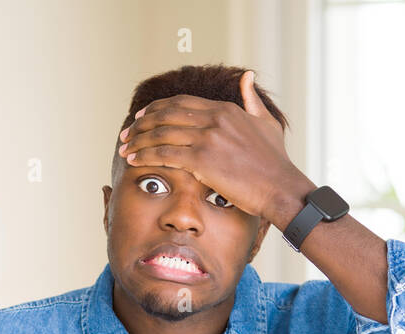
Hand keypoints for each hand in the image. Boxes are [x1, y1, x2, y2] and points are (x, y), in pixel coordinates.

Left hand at [117, 69, 309, 223]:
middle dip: (141, 124)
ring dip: (138, 141)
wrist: (280, 186)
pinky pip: (165, 154)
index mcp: (225, 109)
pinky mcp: (203, 160)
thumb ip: (252, 99)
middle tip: (126, 133)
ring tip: (124, 148)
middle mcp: (214, 119)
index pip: (181, 103)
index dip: (157, 109)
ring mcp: (208, 138)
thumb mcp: (266, 122)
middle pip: (166, 115)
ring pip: (161, 133)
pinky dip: (146, 156)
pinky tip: (134, 160)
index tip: (141, 117)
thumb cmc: (275, 161)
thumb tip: (247, 76)